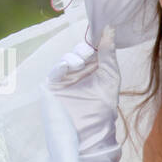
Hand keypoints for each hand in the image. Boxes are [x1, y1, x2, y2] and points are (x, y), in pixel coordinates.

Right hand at [46, 24, 120, 160]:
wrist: (89, 132)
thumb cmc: (102, 108)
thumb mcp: (110, 77)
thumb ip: (108, 54)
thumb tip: (110, 28)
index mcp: (92, 70)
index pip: (91, 49)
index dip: (96, 40)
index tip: (102, 30)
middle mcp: (78, 72)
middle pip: (78, 52)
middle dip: (84, 50)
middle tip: (89, 52)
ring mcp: (64, 79)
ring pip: (66, 58)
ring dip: (74, 58)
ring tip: (80, 64)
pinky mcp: (51, 86)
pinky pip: (55, 71)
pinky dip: (62, 66)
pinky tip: (70, 66)